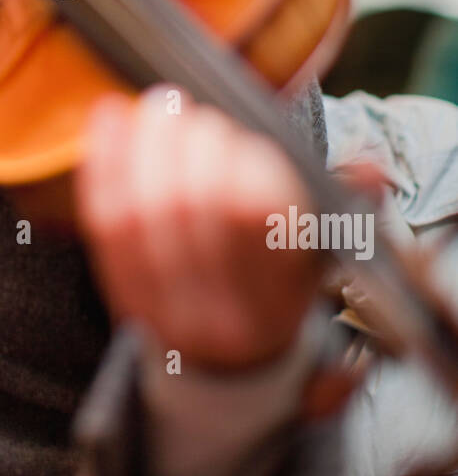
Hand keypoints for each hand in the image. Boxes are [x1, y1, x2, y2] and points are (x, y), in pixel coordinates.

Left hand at [74, 88, 321, 369]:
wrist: (226, 369)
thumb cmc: (275, 292)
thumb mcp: (318, 262)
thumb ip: (343, 209)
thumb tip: (373, 167)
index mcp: (274, 300)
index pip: (253, 216)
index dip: (240, 159)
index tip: (236, 130)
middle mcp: (217, 311)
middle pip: (190, 208)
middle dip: (187, 143)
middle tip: (187, 106)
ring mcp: (163, 307)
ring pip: (140, 212)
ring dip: (145, 145)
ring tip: (158, 106)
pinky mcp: (120, 293)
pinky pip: (102, 220)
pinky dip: (103, 161)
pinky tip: (108, 116)